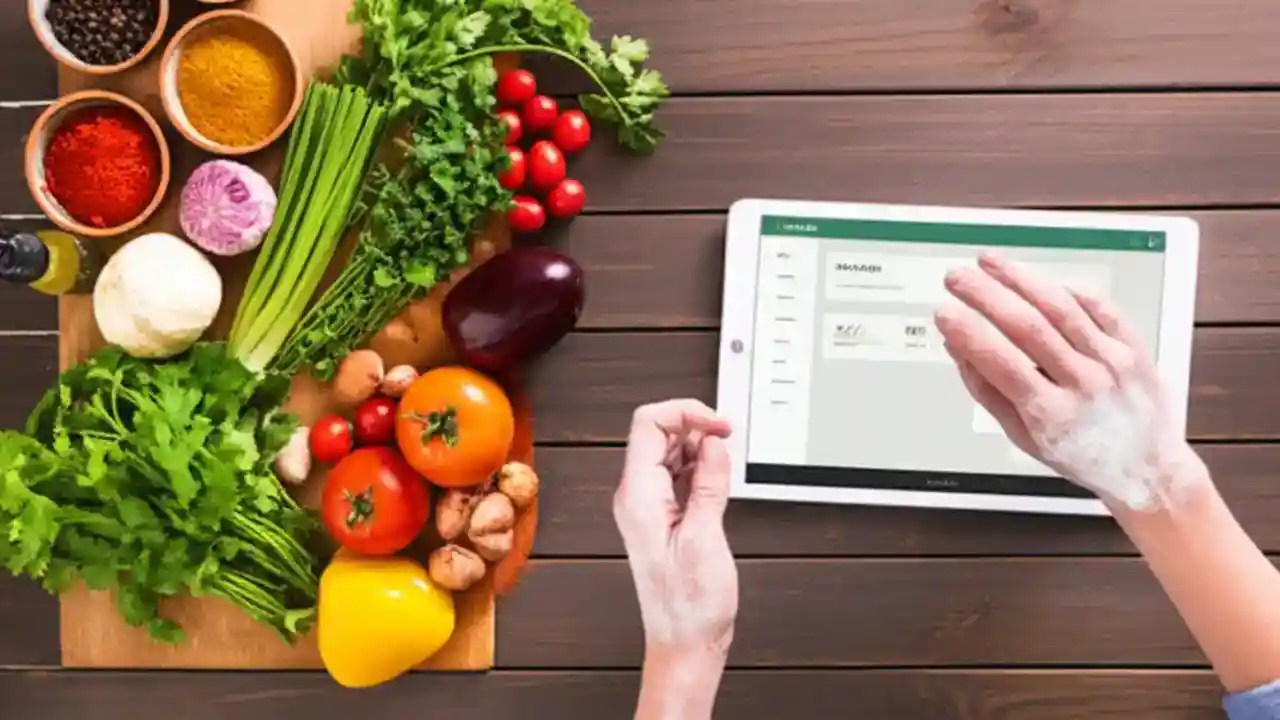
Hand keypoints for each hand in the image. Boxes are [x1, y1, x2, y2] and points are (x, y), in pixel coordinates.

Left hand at [614, 399, 735, 718]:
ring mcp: (647, 506)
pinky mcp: (661, 516)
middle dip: (694, 427)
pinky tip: (718, 480)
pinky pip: (676, 475)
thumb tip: (714, 445)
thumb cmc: (688, 606)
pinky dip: (699, 468)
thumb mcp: (705, 538)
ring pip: (668, 452)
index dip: (685, 413)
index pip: (648, 424)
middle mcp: (636, 497)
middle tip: (727, 439)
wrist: (684, 643)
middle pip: (657, 433)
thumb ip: (710, 485)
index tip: (718, 423)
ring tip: (724, 463)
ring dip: (698, 448)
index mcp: (637, 497)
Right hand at [934, 252, 1207, 511]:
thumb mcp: (1022, 437)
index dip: (968, 333)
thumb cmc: (1081, 455)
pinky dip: (1068, 289)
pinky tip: (1041, 280)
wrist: (1147, 468)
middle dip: (986, 295)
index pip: (1000, 362)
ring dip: (1020, 279)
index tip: (944, 312)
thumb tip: (959, 349)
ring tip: (990, 263)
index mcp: (1050, 414)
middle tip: (957, 278)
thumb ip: (987, 392)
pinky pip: (1099, 306)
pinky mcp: (1133, 346)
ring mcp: (1112, 362)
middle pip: (1028, 326)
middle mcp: (1084, 383)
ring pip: (1061, 308)